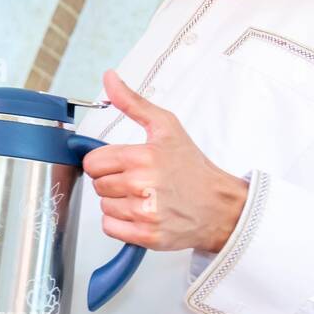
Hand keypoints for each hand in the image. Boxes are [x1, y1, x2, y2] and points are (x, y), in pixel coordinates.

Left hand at [81, 70, 248, 253]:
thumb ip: (132, 103)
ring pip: (103, 206)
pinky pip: (110, 227)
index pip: (92, 163)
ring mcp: (145, 213)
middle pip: (97, 185)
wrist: (220, 206)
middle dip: (114, 182)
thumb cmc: (192, 167)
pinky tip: (141, 214)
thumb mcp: (166, 127)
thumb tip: (109, 78)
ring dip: (118, 203)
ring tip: (144, 198)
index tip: (123, 164)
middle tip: (139, 181)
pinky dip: (121, 224)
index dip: (105, 163)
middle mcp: (142, 185)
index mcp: (142, 157)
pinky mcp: (147, 235)